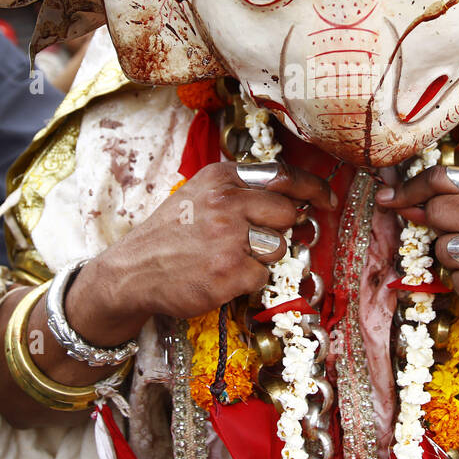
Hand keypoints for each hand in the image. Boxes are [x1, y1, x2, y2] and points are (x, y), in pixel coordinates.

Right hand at [87, 160, 338, 325]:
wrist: (131, 272)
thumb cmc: (170, 235)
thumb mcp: (199, 195)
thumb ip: (240, 191)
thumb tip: (293, 199)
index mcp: (221, 179)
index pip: (283, 176)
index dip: (312, 188)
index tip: (327, 198)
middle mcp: (227, 203)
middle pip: (287, 213)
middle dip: (278, 230)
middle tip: (253, 240)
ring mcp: (229, 238)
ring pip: (278, 247)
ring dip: (260, 258)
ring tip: (227, 258)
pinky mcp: (230, 272)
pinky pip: (263, 277)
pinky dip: (247, 281)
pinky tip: (220, 276)